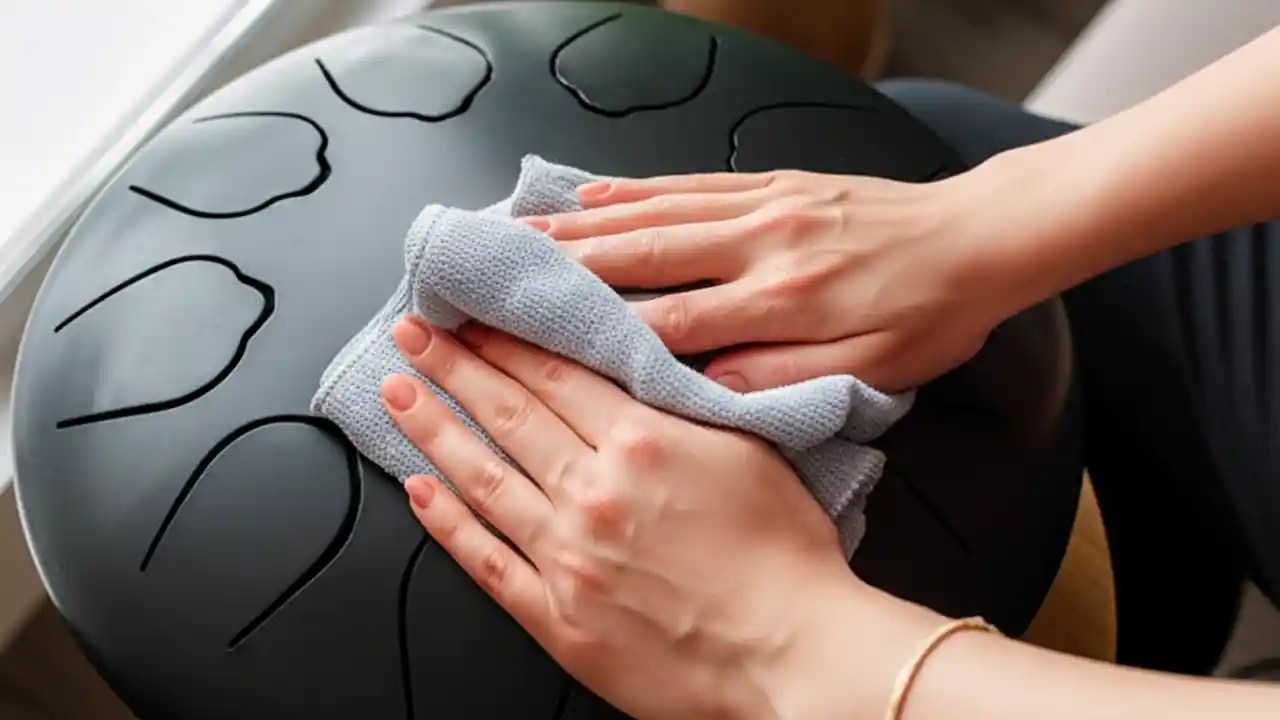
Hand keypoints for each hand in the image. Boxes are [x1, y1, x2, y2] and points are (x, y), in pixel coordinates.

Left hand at [380, 317, 937, 718]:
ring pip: (482, 477)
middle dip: (453, 367)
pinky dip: (447, 524)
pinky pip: (486, 561)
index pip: (554, 376)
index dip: (504, 341)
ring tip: (397, 393)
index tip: (472, 316)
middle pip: (506, 414)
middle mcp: (593, 492)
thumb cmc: (785, 561)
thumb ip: (683, 408)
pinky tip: (419, 490)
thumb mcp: (749, 451)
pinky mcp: (557, 617)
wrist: (792, 655)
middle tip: (413, 333)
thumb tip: (639, 374)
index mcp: (641, 443)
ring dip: (433, 429)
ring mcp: (567, 555)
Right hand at [524, 169, 1013, 392]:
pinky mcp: (774, 182)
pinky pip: (691, 181)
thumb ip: (784, 380)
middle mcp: (763, 245)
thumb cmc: (931, 314)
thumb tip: (706, 385)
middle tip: (498, 274)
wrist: (982, 239)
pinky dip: (636, 187)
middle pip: (643, 255)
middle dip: (562, 266)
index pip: (669, 321)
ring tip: (522, 232)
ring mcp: (764, 205)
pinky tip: (594, 192)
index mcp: (784, 303)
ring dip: (583, 223)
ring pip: (656, 212)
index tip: (538, 339)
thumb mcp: (872, 372)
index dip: (597, 332)